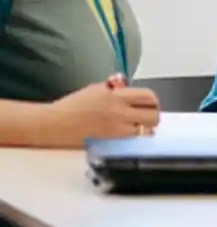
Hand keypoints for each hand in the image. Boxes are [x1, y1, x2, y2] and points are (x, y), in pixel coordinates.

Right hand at [39, 81, 160, 147]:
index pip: (148, 97)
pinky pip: (133, 139)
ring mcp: (116, 127)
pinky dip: (136, 136)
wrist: (54, 124)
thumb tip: (127, 86)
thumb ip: (115, 88)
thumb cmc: (71, 106)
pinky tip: (130, 134)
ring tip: (141, 126)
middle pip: (153, 115)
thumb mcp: (95, 89)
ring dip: (146, 128)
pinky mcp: (110, 140)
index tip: (150, 104)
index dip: (153, 101)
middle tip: (148, 116)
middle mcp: (118, 110)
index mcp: (116, 95)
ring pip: (146, 130)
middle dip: (153, 115)